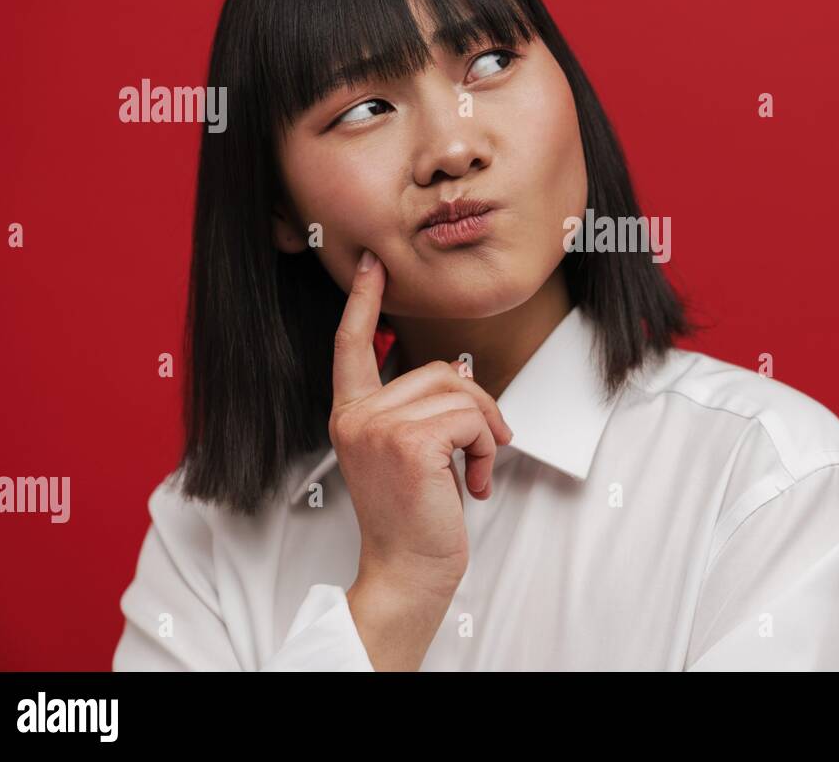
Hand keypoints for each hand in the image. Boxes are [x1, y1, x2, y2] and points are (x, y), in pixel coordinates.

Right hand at [330, 248, 513, 597]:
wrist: (407, 573)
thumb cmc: (414, 518)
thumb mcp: (408, 454)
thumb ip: (419, 412)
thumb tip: (462, 380)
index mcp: (351, 414)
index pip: (351, 347)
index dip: (362, 303)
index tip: (371, 264)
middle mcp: (356, 415)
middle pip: (439, 372)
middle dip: (477, 408)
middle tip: (485, 450)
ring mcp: (378, 427)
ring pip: (461, 394)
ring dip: (485, 433)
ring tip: (476, 473)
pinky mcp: (408, 442)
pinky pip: (471, 419)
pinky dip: (487, 449)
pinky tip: (476, 484)